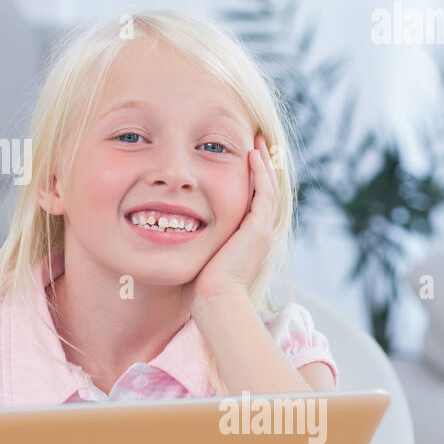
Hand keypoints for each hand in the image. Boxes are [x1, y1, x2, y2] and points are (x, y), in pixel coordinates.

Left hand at [181, 133, 279, 314]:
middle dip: (261, 168)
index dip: (252, 181)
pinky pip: (263, 193)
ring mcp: (262, 231)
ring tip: (256, 143)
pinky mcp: (258, 229)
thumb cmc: (200, 287)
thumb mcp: (199, 256)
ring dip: (263, 164)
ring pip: (269, 189)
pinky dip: (259, 173)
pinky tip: (251, 156)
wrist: (213, 300)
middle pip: (266, 192)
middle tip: (256, 145)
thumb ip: (196, 242)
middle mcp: (260, 234)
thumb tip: (174, 232)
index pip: (254, 203)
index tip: (243, 160)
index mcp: (249, 240)